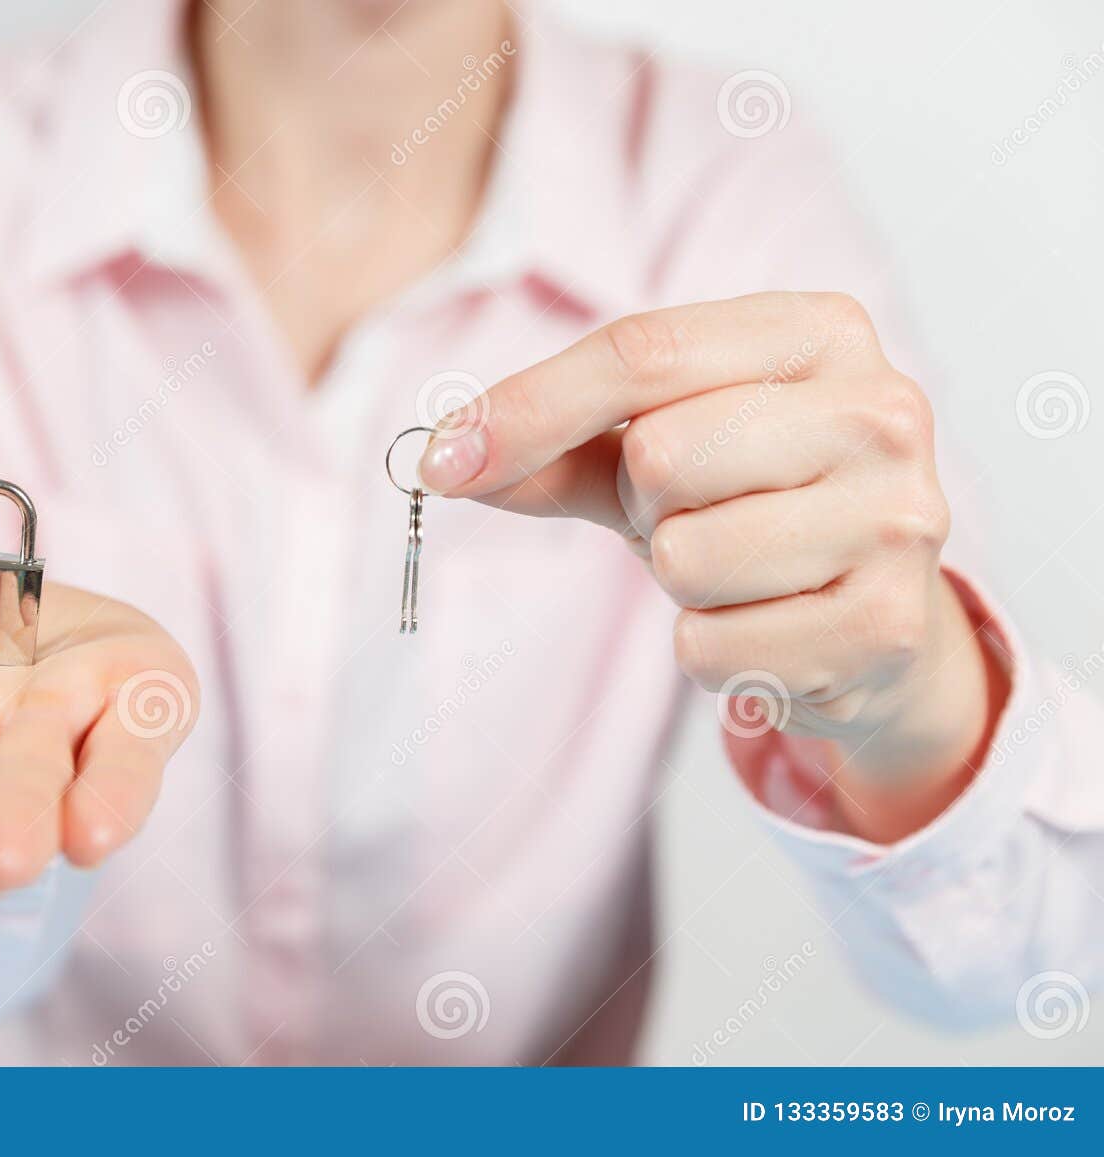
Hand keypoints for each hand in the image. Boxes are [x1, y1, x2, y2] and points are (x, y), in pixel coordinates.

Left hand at [418, 292, 1004, 839]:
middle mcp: (880, 410)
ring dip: (680, 581)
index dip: (526, 410)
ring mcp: (898, 518)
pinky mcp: (886, 624)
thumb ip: (557, 443)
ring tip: (736, 569)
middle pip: (660, 455)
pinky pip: (712, 644)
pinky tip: (767, 626)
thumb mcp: (659, 450)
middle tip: (692, 513)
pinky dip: (709, 648)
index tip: (442, 461)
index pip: (641, 351)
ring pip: (686, 557)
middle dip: (642, 503)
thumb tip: (446, 458)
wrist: (874, 616)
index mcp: (821, 331)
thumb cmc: (757, 505)